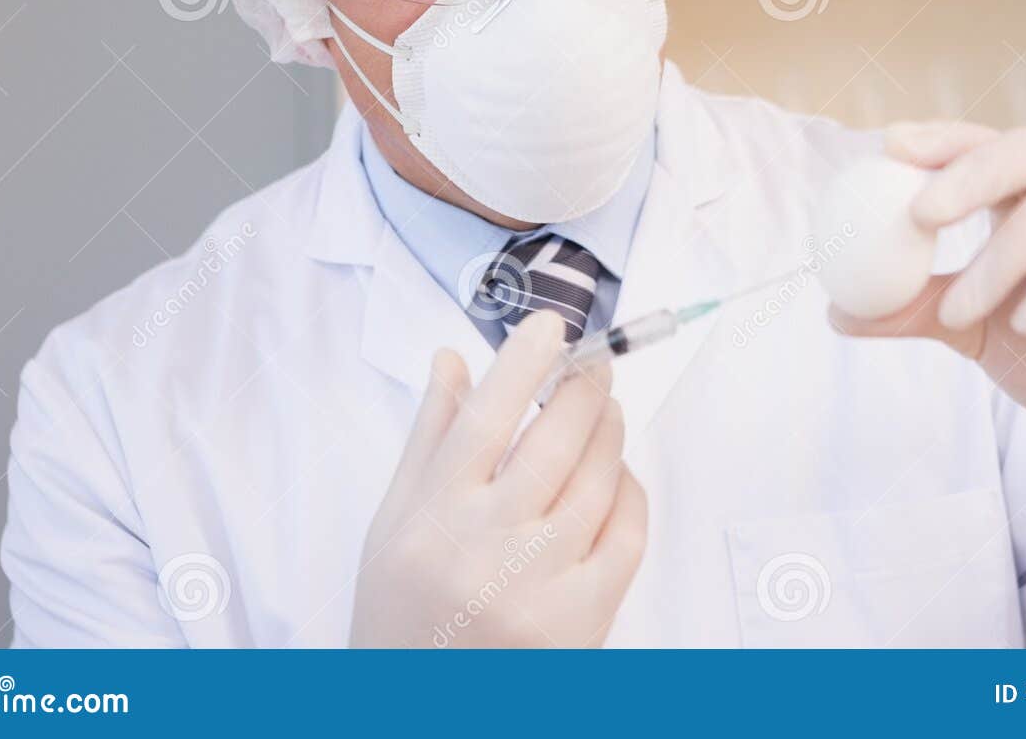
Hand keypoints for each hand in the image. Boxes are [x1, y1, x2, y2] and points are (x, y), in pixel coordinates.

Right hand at [349, 310, 647, 647]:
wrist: (419, 716)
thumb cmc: (402, 614)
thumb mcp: (393, 525)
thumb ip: (429, 438)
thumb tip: (451, 358)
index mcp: (433, 518)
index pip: (486, 418)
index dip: (524, 362)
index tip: (552, 325)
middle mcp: (485, 548)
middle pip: (554, 441)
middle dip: (584, 388)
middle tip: (594, 364)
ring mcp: (539, 587)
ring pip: (598, 481)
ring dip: (611, 433)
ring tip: (606, 411)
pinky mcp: (582, 621)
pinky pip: (626, 535)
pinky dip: (631, 493)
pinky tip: (619, 476)